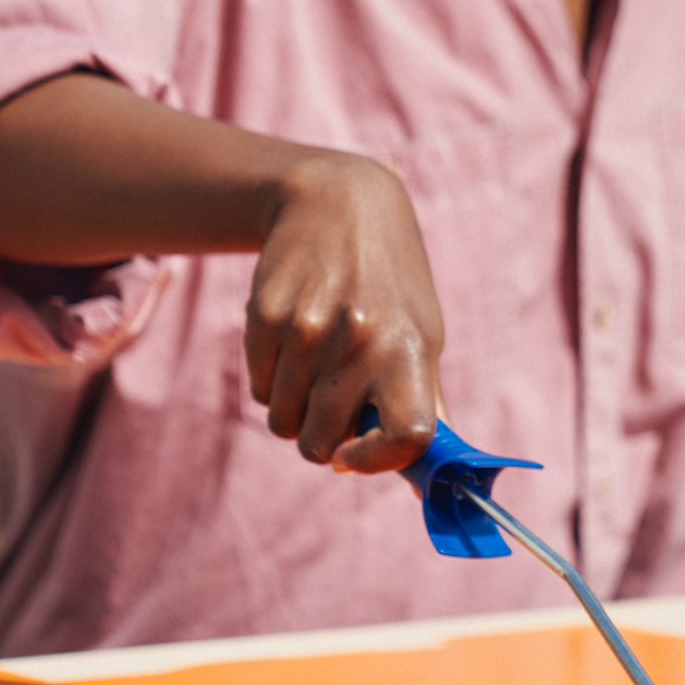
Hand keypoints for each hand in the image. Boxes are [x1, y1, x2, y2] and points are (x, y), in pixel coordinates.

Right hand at [0, 75, 443, 473]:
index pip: (406, 436)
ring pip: (283, 422)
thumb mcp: (421, 330)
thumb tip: (424, 483)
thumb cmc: (388, 280)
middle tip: (333, 406)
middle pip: (320, 444)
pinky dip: (273, 379)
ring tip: (316, 366)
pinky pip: (260, 389)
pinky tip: (293, 338)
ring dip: (295, 410)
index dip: (378, 461)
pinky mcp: (264, 319)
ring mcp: (307, 332)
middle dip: (323, 439)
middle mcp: (360, 342)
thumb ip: (424, 401)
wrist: (334, 200)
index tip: (356, 458)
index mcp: (410, 350)